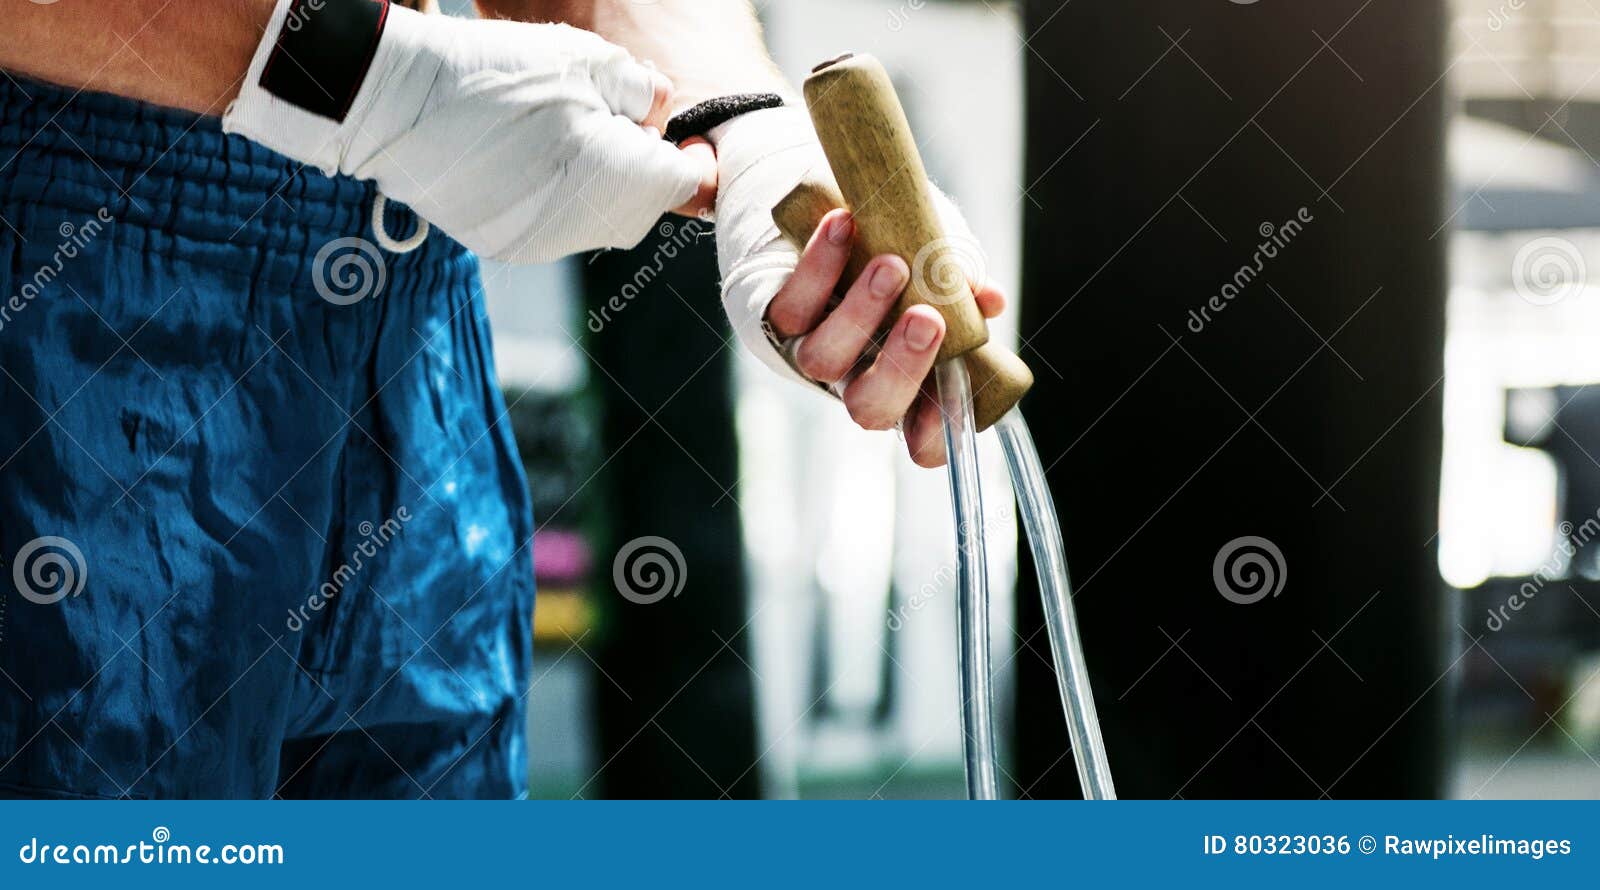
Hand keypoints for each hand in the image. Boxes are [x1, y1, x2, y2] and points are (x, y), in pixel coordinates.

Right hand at [224, 4, 715, 262]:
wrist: (393, 104)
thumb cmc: (492, 71)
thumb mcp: (579, 59)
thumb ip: (637, 88)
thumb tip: (662, 108)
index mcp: (611, 176)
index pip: (681, 184)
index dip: (691, 161)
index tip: (686, 141)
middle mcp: (581, 223)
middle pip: (643, 209)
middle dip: (646, 174)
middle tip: (623, 129)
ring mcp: (541, 241)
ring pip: (600, 222)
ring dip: (606, 188)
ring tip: (574, 140)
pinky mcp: (507, 245)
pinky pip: (559, 228)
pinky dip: (565, 200)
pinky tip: (538, 162)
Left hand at [709, 107, 1001, 466]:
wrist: (823, 211)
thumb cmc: (895, 248)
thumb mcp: (938, 264)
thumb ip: (963, 282)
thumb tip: (988, 298)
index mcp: (903, 380)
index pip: (918, 436)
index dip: (934, 434)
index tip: (955, 405)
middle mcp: (853, 377)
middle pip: (869, 406)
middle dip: (903, 367)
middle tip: (929, 318)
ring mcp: (811, 349)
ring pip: (825, 359)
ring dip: (862, 312)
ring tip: (892, 265)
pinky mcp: (773, 315)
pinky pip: (790, 304)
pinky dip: (819, 264)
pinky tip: (844, 225)